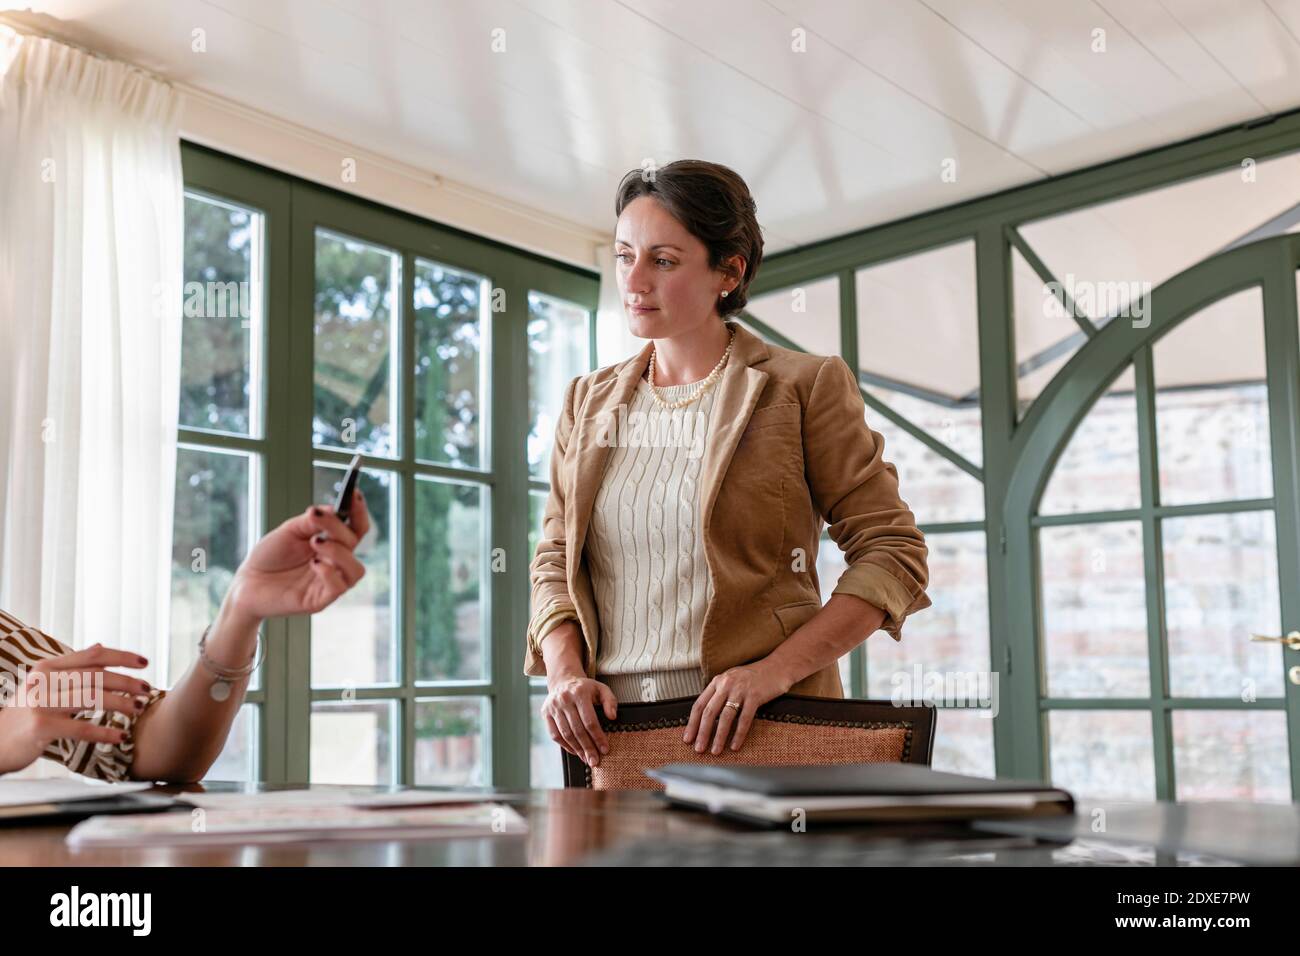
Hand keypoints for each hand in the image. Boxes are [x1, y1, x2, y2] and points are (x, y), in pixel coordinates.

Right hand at [0, 644, 152, 774]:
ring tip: (138, 709)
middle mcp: (43, 680)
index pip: (93, 656)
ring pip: (91, 698)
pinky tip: (120, 736)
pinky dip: (104, 732)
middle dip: (126, 682)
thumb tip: (100, 646)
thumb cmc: (27, 714)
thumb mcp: (45, 684)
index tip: (145, 662)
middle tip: (147, 690)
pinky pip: (80, 727)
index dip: (122, 657)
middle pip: (96, 676)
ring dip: (120, 704)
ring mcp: (41, 702)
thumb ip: (72, 667)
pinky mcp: (40, 726)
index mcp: (47, 667)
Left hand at [223, 495, 371, 623]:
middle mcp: (334, 563)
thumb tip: (334, 509)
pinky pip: (338, 588)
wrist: (245, 583)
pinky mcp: (319, 601)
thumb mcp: (289, 531)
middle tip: (317, 519)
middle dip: (338, 528)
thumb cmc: (268, 557)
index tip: (355, 494)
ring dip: (339, 552)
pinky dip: (329, 573)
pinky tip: (313, 563)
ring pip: (355, 570)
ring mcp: (328, 582)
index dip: (359, 511)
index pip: (355, 528)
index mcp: (331, 544)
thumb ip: (312, 522)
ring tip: (315, 542)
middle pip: (354, 544)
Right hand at [541, 673, 616, 766]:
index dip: (598, 737)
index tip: (605, 749)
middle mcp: (564, 699)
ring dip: (577, 749)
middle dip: (588, 748)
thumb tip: (612, 717)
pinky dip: (565, 746)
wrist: (563, 681)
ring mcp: (553, 707)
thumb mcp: (601, 689)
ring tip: (586, 758)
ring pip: (565, 734)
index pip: (590, 720)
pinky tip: (575, 751)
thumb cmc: (586, 688)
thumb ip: (610, 701)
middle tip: (595, 761)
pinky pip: (554, 734)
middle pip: (577, 730)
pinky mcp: (545, 713)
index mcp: (580, 693)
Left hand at [683, 660, 792, 754]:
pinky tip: (735, 745)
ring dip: (718, 736)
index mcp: (717, 681)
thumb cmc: (753, 678)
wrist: (777, 667)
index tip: (687, 739)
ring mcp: (740, 689)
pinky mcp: (755, 696)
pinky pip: (744, 719)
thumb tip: (706, 719)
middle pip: (709, 712)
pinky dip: (738, 734)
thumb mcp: (731, 681)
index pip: (699, 705)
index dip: (692, 723)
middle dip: (702, 733)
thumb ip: (719, 694)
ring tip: (715, 751)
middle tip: (698, 749)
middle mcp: (726, 684)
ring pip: (725, 717)